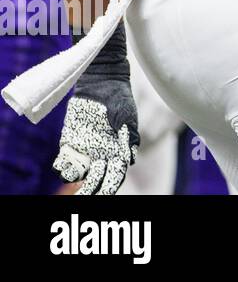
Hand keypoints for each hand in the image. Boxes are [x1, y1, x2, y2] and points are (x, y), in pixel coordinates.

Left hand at [54, 30, 138, 195]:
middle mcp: (101, 154)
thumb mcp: (127, 116)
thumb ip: (129, 137)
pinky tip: (62, 166)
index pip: (114, 176)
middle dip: (91, 190)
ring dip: (75, 180)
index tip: (103, 194)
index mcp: (118, 151)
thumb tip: (131, 159)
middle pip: (96, 180)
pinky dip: (62, 167)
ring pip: (79, 174)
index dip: (109, 187)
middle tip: (83, 198)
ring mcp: (85, 149)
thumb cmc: (119, 98)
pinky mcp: (69, 143)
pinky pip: (64, 161)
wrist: (101, 83)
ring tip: (72, 181)